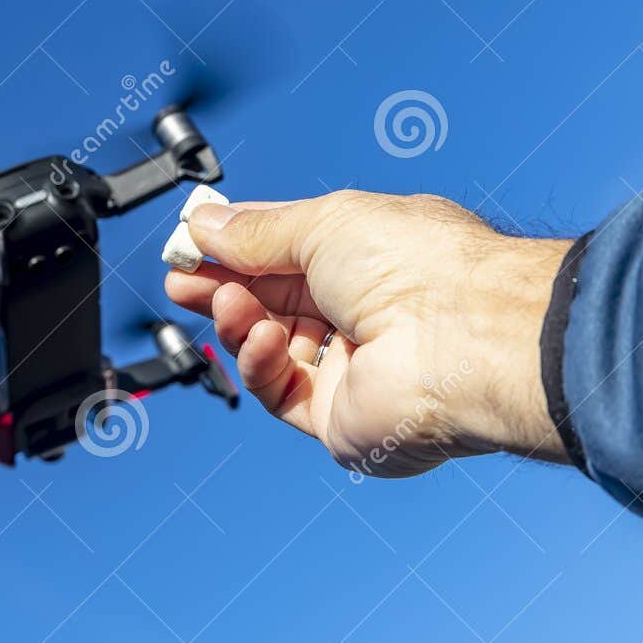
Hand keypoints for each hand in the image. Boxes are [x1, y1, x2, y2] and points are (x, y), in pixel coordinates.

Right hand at [164, 190, 572, 477]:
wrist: (462, 339)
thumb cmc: (419, 267)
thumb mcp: (324, 222)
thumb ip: (257, 231)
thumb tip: (205, 225)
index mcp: (373, 256)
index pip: (290, 253)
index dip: (238, 248)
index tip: (191, 242)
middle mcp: (367, 313)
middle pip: (275, 302)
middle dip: (224, 286)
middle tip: (180, 277)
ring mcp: (355, 369)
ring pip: (272, 349)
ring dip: (240, 321)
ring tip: (225, 300)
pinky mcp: (342, 420)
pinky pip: (281, 394)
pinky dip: (261, 364)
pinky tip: (262, 338)